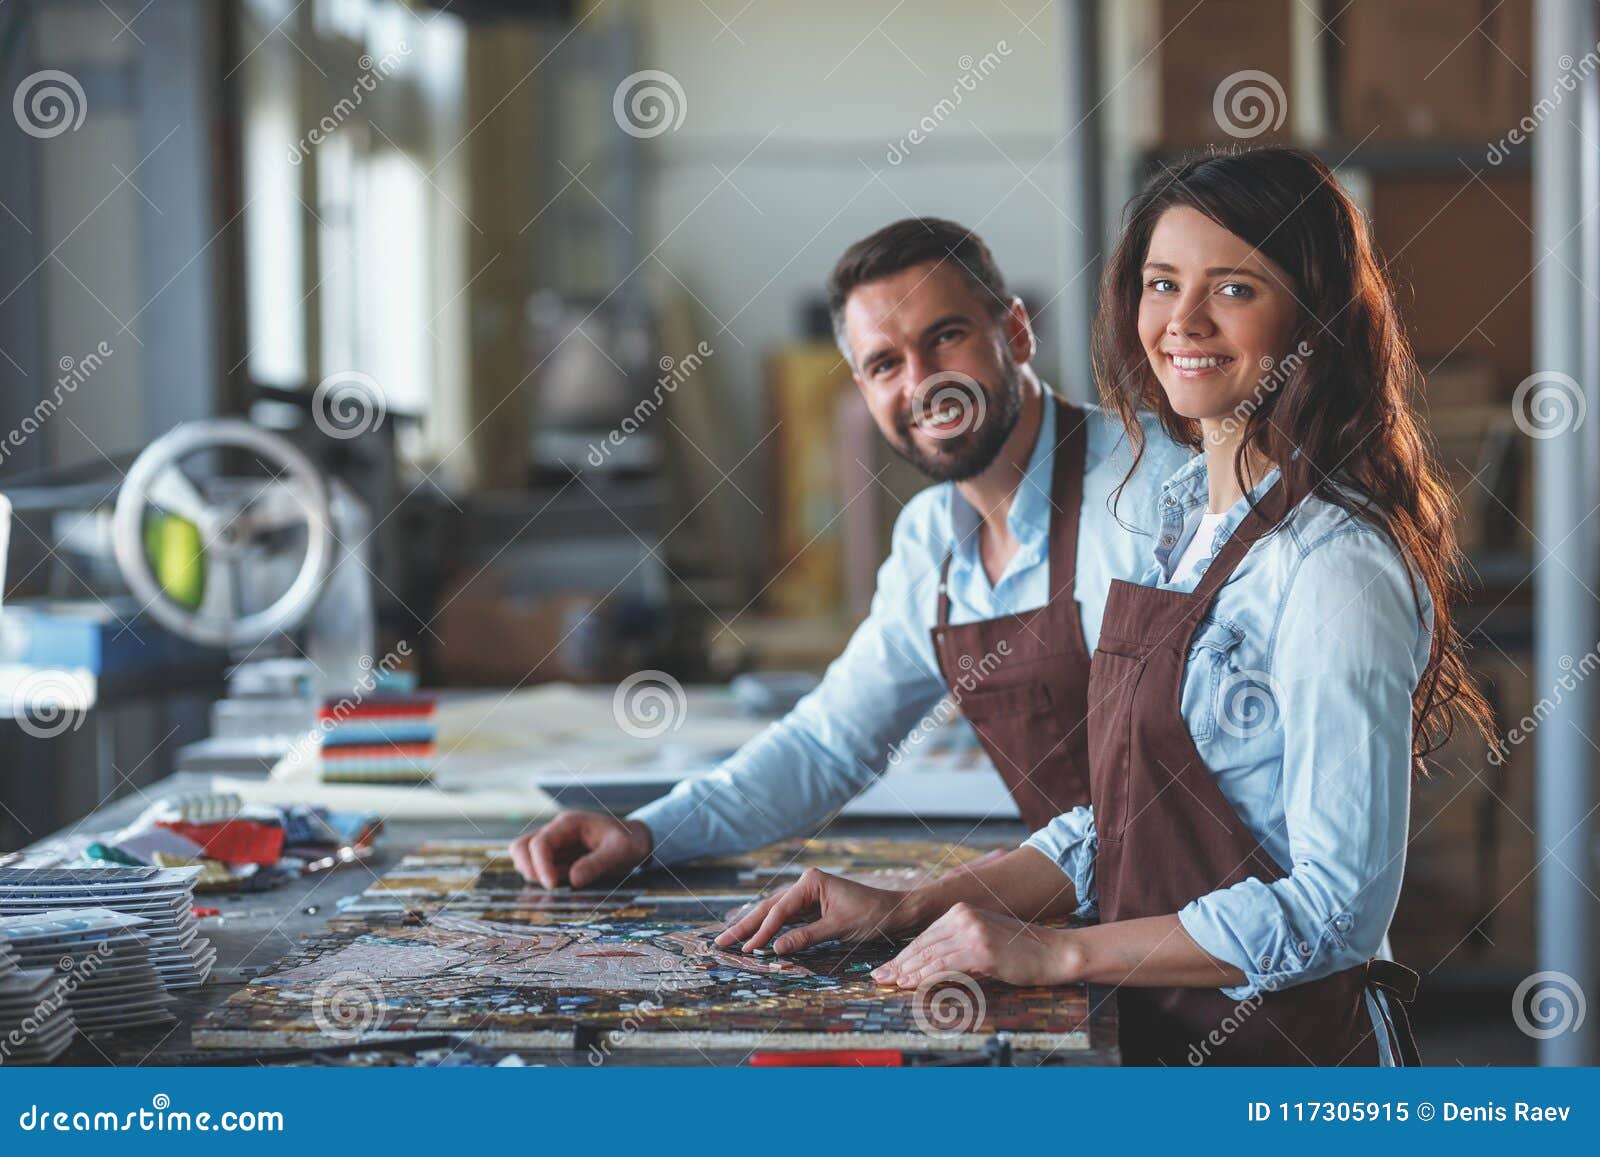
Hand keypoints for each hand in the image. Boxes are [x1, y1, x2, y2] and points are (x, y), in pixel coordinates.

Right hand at [507, 811, 653, 888]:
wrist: (636, 840)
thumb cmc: (629, 842)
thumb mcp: (620, 852)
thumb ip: (597, 864)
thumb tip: (573, 880)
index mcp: (570, 823)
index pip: (540, 842)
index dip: (540, 865)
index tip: (552, 885)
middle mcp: (557, 830)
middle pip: (521, 846)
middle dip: (530, 868)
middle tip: (551, 885)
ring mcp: (554, 843)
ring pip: (523, 856)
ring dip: (533, 873)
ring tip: (558, 883)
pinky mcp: (556, 856)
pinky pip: (536, 866)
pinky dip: (541, 876)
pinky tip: (561, 883)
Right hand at [714, 867, 917, 954]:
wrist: (895, 912)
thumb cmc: (872, 915)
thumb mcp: (839, 928)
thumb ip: (806, 937)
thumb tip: (776, 949)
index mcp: (811, 882)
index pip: (779, 910)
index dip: (762, 931)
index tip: (747, 949)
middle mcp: (805, 885)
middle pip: (769, 908)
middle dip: (745, 926)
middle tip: (720, 942)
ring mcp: (807, 896)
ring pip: (774, 914)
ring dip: (753, 928)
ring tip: (729, 940)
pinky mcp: (811, 908)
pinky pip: (785, 920)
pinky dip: (770, 930)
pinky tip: (754, 938)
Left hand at [871, 902, 1082, 988]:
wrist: (1052, 952)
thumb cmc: (1020, 951)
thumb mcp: (984, 940)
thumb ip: (958, 946)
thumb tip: (930, 966)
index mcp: (962, 911)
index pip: (926, 936)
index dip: (905, 954)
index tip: (890, 967)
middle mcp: (964, 916)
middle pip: (923, 944)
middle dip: (900, 963)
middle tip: (880, 977)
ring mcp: (972, 931)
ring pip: (931, 955)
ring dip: (909, 972)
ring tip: (893, 983)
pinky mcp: (980, 949)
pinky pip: (946, 966)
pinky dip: (927, 977)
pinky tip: (914, 985)